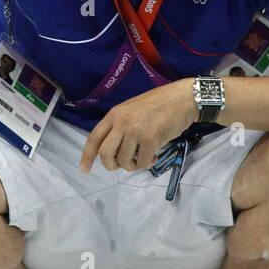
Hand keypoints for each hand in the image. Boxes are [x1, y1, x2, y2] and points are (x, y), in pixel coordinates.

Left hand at [80, 79, 197, 172]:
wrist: (184, 98)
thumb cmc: (160, 104)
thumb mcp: (133, 110)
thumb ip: (120, 126)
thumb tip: (114, 150)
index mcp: (114, 114)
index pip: (94, 138)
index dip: (87, 156)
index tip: (84, 170)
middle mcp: (121, 122)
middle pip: (105, 154)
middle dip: (111, 166)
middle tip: (122, 166)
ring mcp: (135, 131)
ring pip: (123, 161)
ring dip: (133, 165)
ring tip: (143, 158)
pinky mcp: (150, 139)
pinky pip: (141, 162)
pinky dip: (147, 164)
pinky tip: (154, 156)